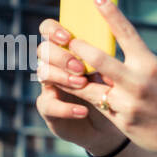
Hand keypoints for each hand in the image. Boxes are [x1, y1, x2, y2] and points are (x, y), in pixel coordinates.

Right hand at [34, 20, 124, 154]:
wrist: (108, 127)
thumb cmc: (113, 93)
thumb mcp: (114, 74)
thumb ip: (106, 59)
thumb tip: (108, 46)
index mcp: (69, 49)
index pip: (50, 30)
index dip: (53, 30)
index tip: (68, 37)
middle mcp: (55, 65)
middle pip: (43, 49)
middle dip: (61, 57)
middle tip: (80, 68)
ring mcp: (49, 85)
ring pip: (42, 73)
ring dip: (62, 78)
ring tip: (83, 85)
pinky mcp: (48, 108)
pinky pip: (47, 105)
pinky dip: (65, 108)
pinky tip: (83, 111)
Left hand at [47, 0, 156, 156]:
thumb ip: (135, 69)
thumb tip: (105, 63)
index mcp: (150, 64)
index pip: (126, 33)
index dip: (109, 14)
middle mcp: (139, 82)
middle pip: (97, 59)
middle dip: (77, 49)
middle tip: (67, 42)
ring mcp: (129, 104)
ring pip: (88, 86)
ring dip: (71, 77)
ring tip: (61, 70)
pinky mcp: (123, 122)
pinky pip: (97, 107)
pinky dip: (86, 98)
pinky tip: (77, 94)